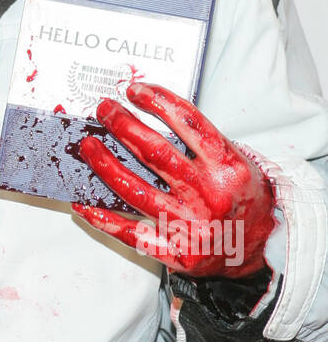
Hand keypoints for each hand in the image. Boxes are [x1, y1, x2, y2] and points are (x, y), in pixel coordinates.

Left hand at [72, 81, 276, 278]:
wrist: (258, 248)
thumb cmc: (240, 198)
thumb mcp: (234, 162)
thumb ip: (199, 143)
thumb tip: (149, 116)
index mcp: (227, 167)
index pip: (189, 122)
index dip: (158, 101)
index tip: (135, 90)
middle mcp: (209, 195)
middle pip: (156, 153)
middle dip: (124, 126)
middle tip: (105, 110)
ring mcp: (190, 225)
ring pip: (136, 190)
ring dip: (105, 165)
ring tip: (88, 146)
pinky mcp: (175, 252)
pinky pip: (130, 233)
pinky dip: (102, 216)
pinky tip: (83, 200)